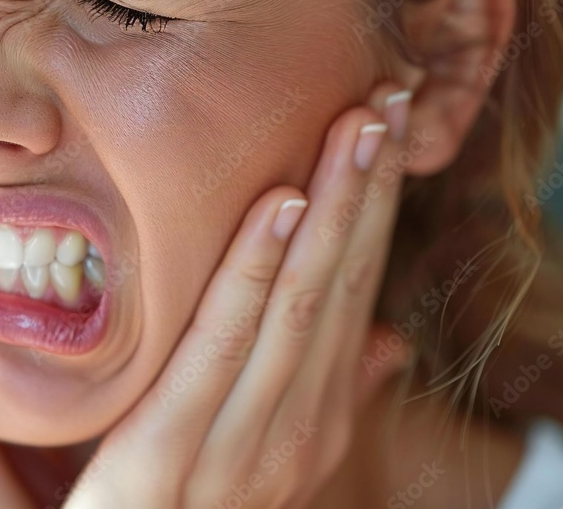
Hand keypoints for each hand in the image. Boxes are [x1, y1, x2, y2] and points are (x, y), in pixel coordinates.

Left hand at [63, 83, 413, 507]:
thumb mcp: (217, 446)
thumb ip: (293, 391)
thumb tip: (384, 342)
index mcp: (294, 424)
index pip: (345, 297)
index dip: (370, 213)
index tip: (384, 126)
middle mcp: (284, 437)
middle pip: (337, 290)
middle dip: (367, 192)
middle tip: (392, 94)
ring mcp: (238, 456)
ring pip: (301, 309)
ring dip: (336, 211)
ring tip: (359, 123)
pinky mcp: (170, 468)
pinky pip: (222, 355)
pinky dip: (258, 278)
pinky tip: (280, 204)